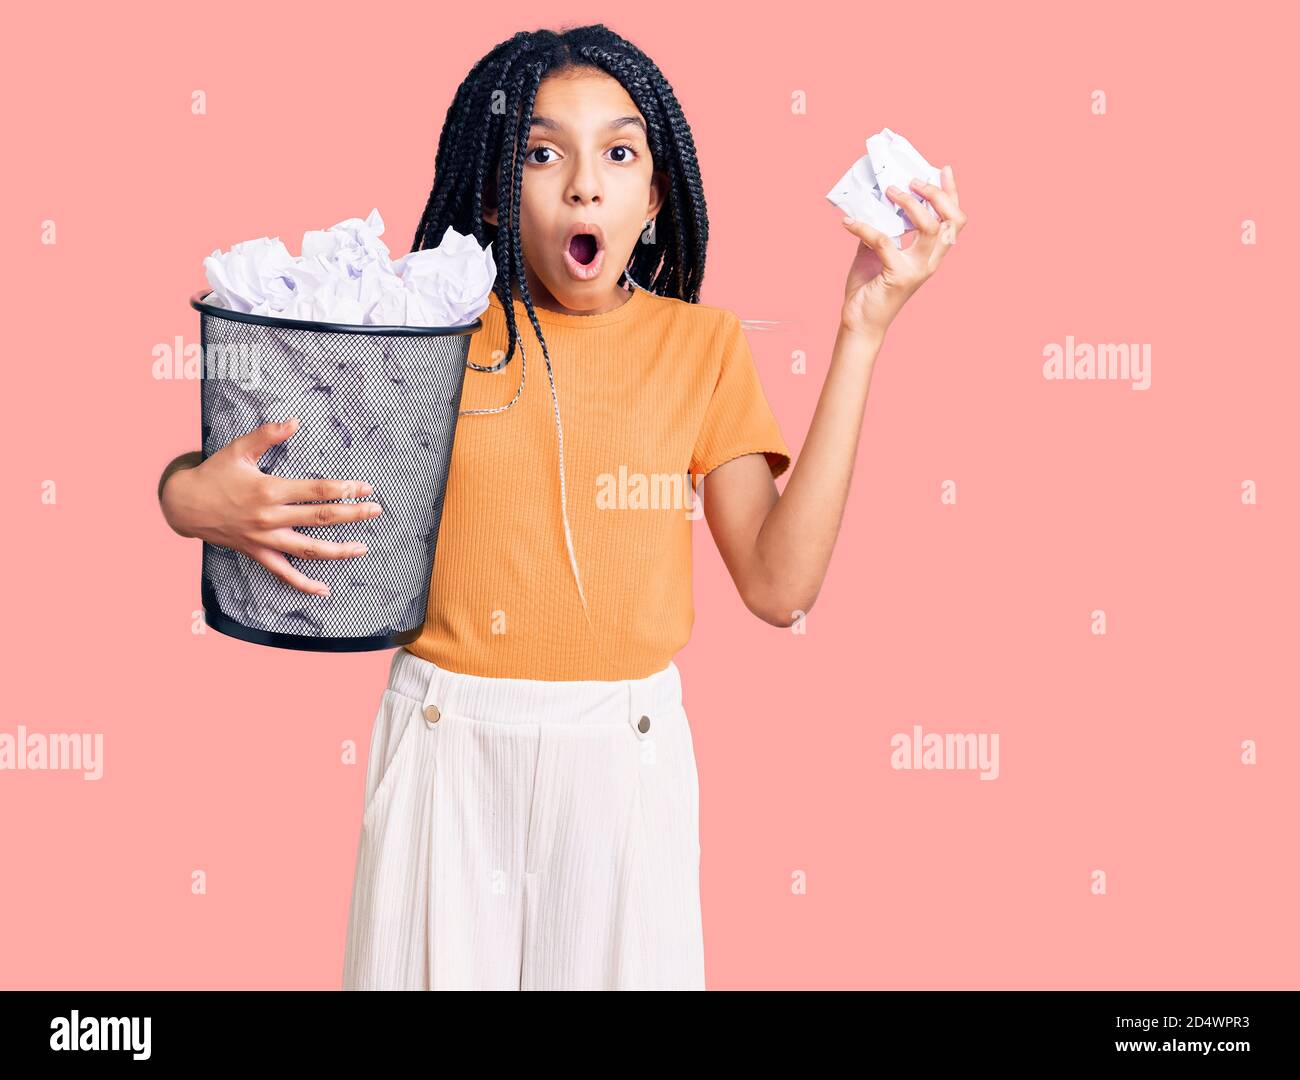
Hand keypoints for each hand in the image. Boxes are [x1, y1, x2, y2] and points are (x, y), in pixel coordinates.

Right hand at [160, 417, 383, 596]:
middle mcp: (270, 517)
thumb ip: (268, 435)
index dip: (344, 489)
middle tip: (376, 510)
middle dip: (352, 515)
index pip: (316, 491)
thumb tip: (295, 421)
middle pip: (320, 519)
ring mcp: (264, 539)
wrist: (184, 504)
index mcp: (269, 490)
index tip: (365, 487)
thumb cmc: (215, 474)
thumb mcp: (239, 449)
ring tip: (362, 548)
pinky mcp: (257, 553)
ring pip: (308, 550)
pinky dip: (304, 584)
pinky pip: (283, 574)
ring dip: (338, 551)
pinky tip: (324, 590)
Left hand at [839, 163, 966, 338]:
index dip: (951, 194)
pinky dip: (864, 227)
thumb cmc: (869, 288)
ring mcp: (917, 270)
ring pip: (929, 227)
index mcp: (930, 255)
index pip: (953, 221)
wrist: (859, 322)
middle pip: (952, 221)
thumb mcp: (876, 251)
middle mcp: (930, 262)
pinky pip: (884, 241)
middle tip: (911, 181)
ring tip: (890, 191)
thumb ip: (883, 227)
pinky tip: (847, 223)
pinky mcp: (899, 276)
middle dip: (935, 195)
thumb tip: (874, 199)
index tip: (944, 170)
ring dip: (909, 204)